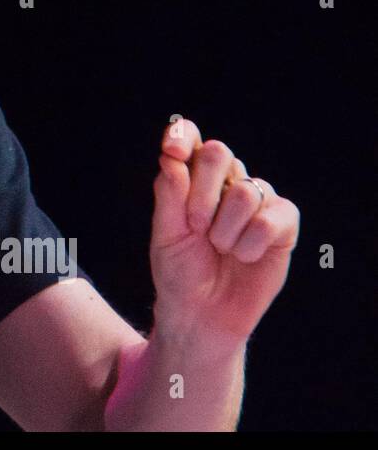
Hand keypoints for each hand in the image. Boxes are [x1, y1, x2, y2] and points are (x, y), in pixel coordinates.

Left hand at [148, 117, 299, 349]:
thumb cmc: (180, 271)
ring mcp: (257, 201)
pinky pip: (272, 217)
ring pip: (245, 190)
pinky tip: (244, 257)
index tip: (174, 152)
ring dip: (224, 228)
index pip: (190, 138)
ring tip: (220, 249)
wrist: (202, 313)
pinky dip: (251, 243)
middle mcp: (226, 183)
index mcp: (192, 179)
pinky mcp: (283, 223)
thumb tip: (173, 159)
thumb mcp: (165, 234)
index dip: (183, 136)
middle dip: (201, 193)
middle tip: (194, 226)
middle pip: (219, 153)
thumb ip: (169, 195)